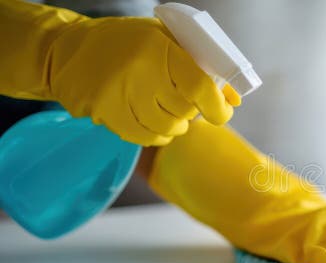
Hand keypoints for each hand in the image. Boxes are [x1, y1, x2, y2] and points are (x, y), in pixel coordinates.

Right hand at [48, 17, 237, 145]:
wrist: (68, 50)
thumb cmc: (126, 43)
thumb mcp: (165, 39)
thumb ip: (202, 64)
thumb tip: (234, 98)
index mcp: (159, 48)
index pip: (200, 86)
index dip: (217, 106)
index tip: (223, 111)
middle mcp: (140, 72)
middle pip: (184, 111)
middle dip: (193, 112)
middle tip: (187, 102)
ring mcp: (120, 95)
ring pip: (167, 129)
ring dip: (176, 125)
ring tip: (169, 111)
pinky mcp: (106, 114)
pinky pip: (145, 138)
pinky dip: (156, 135)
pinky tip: (153, 122)